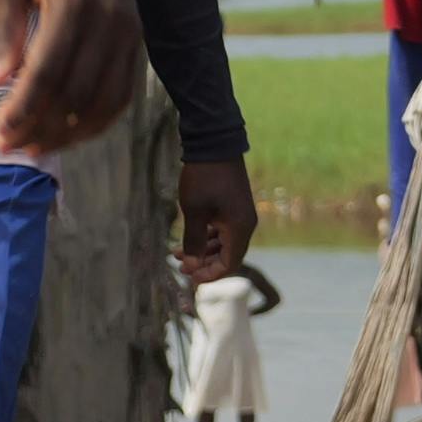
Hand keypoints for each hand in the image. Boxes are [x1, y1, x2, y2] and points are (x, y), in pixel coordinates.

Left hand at [0, 0, 139, 155]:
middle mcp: (110, 21)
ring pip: (106, 100)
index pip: (49, 72)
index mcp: (74, 2)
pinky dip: (100, 119)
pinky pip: (124, 91)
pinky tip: (73, 130)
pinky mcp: (137, 36)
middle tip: (11, 147)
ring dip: (73, 131)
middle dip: (43, 127)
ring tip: (39, 147)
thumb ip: (3, 26)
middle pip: (78, 93)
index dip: (25, 109)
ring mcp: (130, 30)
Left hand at [174, 158, 257, 282]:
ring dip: (202, 250)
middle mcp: (245, 224)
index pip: (229, 263)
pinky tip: (189, 237)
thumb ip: (193, 241)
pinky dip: (206, 237)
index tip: (188, 277)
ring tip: (177, 252)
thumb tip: (191, 265)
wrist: (214, 144)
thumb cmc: (204, 179)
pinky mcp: (233, 206)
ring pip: (223, 242)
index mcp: (240, 228)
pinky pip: (222, 230)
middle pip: (227, 255)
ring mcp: (240, 214)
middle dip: (204, 263)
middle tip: (179, 266)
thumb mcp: (194, 212)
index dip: (210, 274)